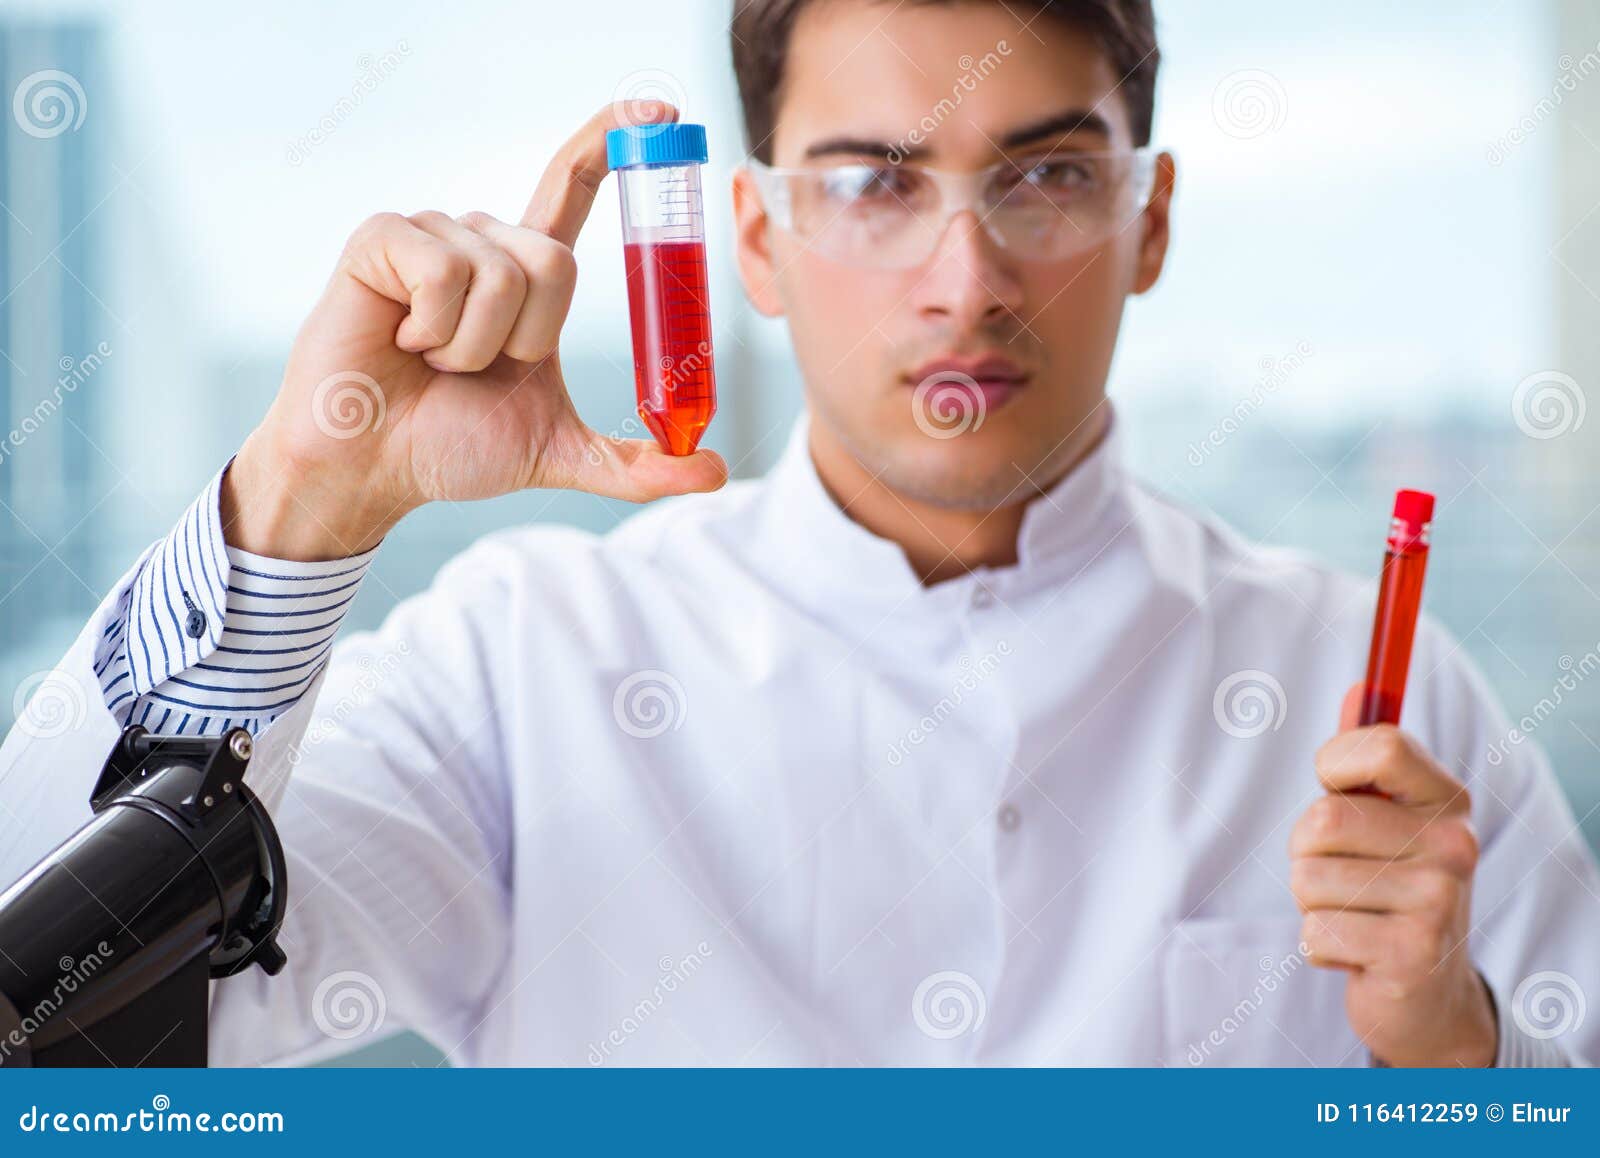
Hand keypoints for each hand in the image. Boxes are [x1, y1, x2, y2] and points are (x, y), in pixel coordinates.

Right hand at [222, 100, 726, 559]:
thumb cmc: (450, 446)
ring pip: (503, 274)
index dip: (611, 141)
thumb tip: (716, 472)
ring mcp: (433, 232)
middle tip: (476, 369)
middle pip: (556, 261)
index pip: (575, 186)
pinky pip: (446, 271)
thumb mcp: (558, 454)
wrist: (374, 467)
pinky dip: (434, 328)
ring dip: (474, 346)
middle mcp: (484, 240)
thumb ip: (634, 466)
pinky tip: (402, 340)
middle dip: (525, 340)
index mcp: (527, 272)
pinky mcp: (383, 237)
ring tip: (433, 359)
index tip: (659, 110)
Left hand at [1287, 683, 1496, 1066]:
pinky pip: (1314, 930)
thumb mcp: (1384, 820)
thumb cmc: (1388, 888)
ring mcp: (1439, 901)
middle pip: (1322, 820)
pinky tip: (1357, 951)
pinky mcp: (1413, 954)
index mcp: (1445, 801)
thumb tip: (1360, 687)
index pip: (1383, 744)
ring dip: (1311, 901)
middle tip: (1341, 874)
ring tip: (1353, 914)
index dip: (1334, 763)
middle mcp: (1454, 845)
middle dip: (1306, 850)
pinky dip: (1319, 944)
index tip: (1334, 787)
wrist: (1428, 995)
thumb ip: (1367, 759)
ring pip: (1307, 877)